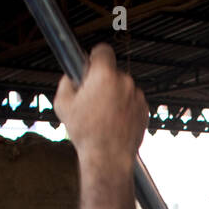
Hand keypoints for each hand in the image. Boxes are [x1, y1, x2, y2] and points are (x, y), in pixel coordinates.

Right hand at [53, 44, 146, 168]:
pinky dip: (125, 108)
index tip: (90, 66)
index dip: (95, 57)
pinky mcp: (145, 110)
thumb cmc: (86, 133)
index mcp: (104, 75)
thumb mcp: (63, 104)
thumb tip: (72, 76)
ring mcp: (137, 96)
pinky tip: (114, 122)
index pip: (103, 50)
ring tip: (103, 116)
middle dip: (103, 81)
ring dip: (115, 96)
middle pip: (112, 72)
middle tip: (92, 99)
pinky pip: (132, 102)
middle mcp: (125, 81)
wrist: (108, 158)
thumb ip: (66, 82)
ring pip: (123, 88)